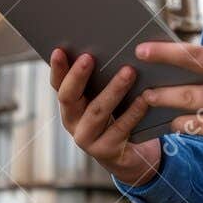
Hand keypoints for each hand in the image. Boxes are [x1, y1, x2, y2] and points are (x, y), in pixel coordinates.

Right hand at [49, 48, 161, 185]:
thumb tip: (115, 46)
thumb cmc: (118, 116)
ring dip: (113, 90)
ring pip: (97, 111)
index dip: (57, 68)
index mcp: (69, 105)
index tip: (60, 50)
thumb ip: (103, 79)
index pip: (58, 84)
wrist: (131, 156)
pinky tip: (144, 98)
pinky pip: (120, 128)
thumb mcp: (106, 97)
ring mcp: (87, 139)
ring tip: (128, 71)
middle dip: (78, 76)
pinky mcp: (106, 151)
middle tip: (90, 57)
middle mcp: (72, 122)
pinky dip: (133, 112)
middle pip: (69, 97)